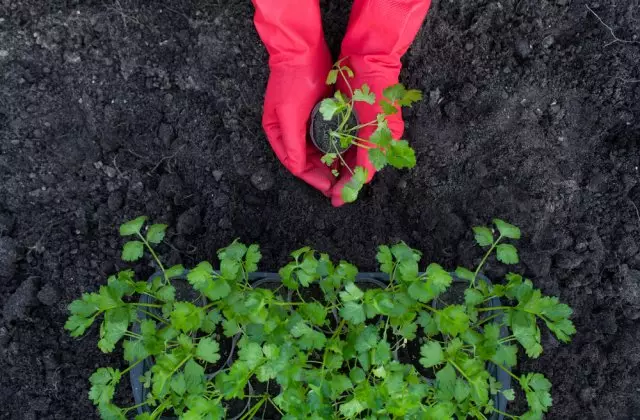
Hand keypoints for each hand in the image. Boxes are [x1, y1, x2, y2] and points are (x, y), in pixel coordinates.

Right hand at [253, 0, 335, 195]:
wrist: (303, 48)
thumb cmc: (293, 80)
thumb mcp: (289, 114)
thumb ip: (292, 144)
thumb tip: (297, 169)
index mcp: (277, 134)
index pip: (294, 164)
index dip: (312, 177)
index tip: (328, 187)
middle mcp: (288, 131)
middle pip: (306, 161)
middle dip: (322, 173)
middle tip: (340, 185)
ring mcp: (301, 123)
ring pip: (316, 151)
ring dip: (329, 162)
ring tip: (344, 174)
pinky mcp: (315, 114)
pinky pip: (325, 138)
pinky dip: (334, 147)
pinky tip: (345, 154)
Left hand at [329, 0, 431, 205]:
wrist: (370, 56)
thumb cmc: (377, 88)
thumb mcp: (376, 124)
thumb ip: (370, 153)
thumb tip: (362, 179)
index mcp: (384, 140)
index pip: (365, 172)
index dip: (350, 187)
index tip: (336, 200)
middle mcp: (376, 137)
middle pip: (357, 167)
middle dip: (343, 181)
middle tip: (329, 194)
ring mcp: (365, 127)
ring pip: (350, 156)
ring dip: (339, 169)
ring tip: (325, 181)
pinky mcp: (353, 117)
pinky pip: (345, 140)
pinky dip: (336, 152)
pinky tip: (326, 158)